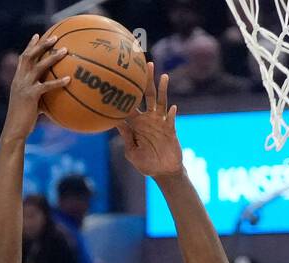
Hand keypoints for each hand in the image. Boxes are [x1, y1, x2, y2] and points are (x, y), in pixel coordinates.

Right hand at [2, 34, 71, 141]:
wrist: (14, 130)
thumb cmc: (23, 121)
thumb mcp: (30, 105)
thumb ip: (39, 98)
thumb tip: (53, 100)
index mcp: (17, 80)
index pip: (23, 58)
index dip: (30, 46)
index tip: (37, 35)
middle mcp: (19, 80)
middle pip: (30, 56)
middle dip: (41, 45)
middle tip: (54, 37)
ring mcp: (24, 87)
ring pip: (39, 66)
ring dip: (52, 57)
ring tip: (65, 50)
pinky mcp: (31, 96)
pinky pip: (46, 86)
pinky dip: (58, 82)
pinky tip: (68, 79)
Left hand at [116, 64, 181, 178]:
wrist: (162, 172)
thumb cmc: (145, 163)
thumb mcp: (131, 151)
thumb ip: (126, 137)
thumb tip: (116, 122)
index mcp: (137, 123)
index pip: (130, 104)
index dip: (126, 92)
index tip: (121, 77)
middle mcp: (149, 119)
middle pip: (148, 95)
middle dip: (147, 80)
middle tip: (146, 64)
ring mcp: (161, 123)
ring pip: (161, 102)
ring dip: (163, 89)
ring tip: (163, 76)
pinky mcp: (171, 130)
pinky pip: (171, 120)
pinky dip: (171, 114)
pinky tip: (172, 108)